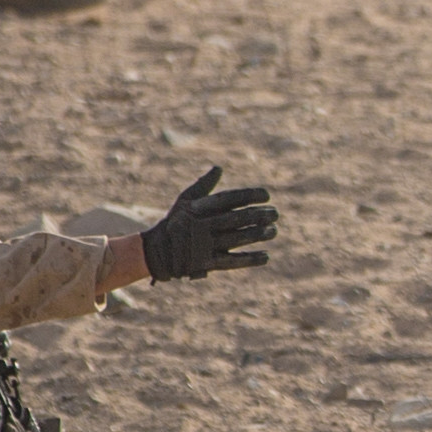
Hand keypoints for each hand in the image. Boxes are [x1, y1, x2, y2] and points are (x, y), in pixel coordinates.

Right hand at [139, 165, 279, 280]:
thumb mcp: (184, 201)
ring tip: (274, 231)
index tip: (267, 195)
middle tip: (276, 213)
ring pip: (236, 239)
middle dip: (258, 215)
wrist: (155, 252)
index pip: (228, 199)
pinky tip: (266, 256)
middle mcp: (202, 226)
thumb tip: (219, 168)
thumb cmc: (175, 223)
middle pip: (236, 219)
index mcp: (198, 209)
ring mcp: (204, 245)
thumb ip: (203, 186)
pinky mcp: (205, 263)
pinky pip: (231, 261)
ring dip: (257, 235)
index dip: (249, 196)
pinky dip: (249, 259)